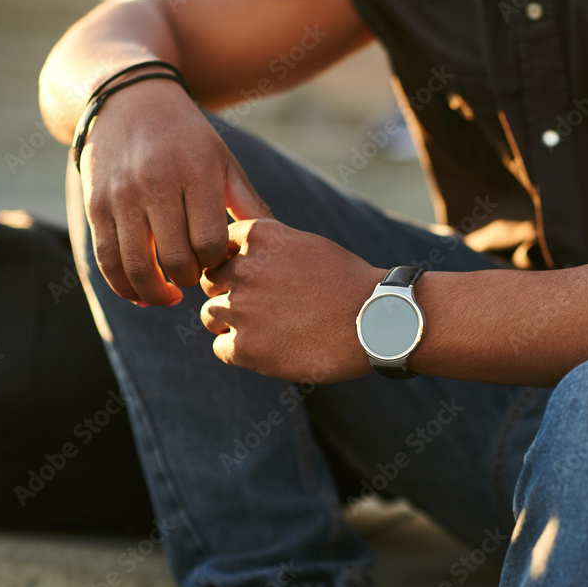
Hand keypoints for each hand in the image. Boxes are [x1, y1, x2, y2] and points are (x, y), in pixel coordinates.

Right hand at [79, 79, 272, 305]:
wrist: (127, 100)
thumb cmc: (186, 136)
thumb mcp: (222, 160)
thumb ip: (248, 203)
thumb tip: (276, 243)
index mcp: (195, 172)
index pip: (210, 241)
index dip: (216, 262)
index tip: (217, 260)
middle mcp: (156, 183)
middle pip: (175, 258)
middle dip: (189, 279)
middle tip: (195, 277)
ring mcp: (121, 195)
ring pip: (138, 266)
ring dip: (156, 294)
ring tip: (169, 297)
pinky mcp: (96, 205)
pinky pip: (107, 260)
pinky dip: (123, 286)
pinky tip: (139, 294)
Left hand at [200, 219, 383, 382]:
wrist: (377, 321)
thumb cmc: (347, 281)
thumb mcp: (304, 244)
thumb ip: (265, 243)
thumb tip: (233, 238)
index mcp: (259, 236)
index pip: (220, 245)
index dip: (233, 262)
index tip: (253, 276)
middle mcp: (243, 268)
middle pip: (211, 280)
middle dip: (228, 291)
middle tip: (258, 306)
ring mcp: (242, 309)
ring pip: (210, 315)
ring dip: (230, 322)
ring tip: (264, 329)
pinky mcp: (247, 347)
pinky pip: (220, 348)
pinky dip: (238, 350)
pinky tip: (267, 348)